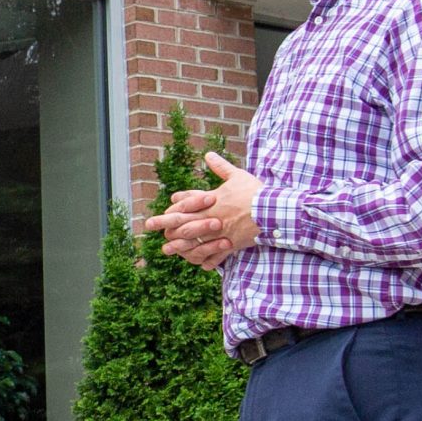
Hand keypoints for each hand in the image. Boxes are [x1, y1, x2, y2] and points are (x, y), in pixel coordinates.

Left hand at [143, 152, 261, 257]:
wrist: (272, 211)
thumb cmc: (255, 192)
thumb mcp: (238, 176)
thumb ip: (221, 167)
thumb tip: (208, 154)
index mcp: (212, 200)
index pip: (187, 202)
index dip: (175, 205)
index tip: (166, 207)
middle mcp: (211, 216)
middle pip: (183, 221)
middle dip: (164, 223)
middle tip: (148, 225)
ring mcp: (220, 232)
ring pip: (194, 241)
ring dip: (179, 246)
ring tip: (166, 250)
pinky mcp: (231, 244)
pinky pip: (216, 255)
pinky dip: (208, 260)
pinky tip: (200, 266)